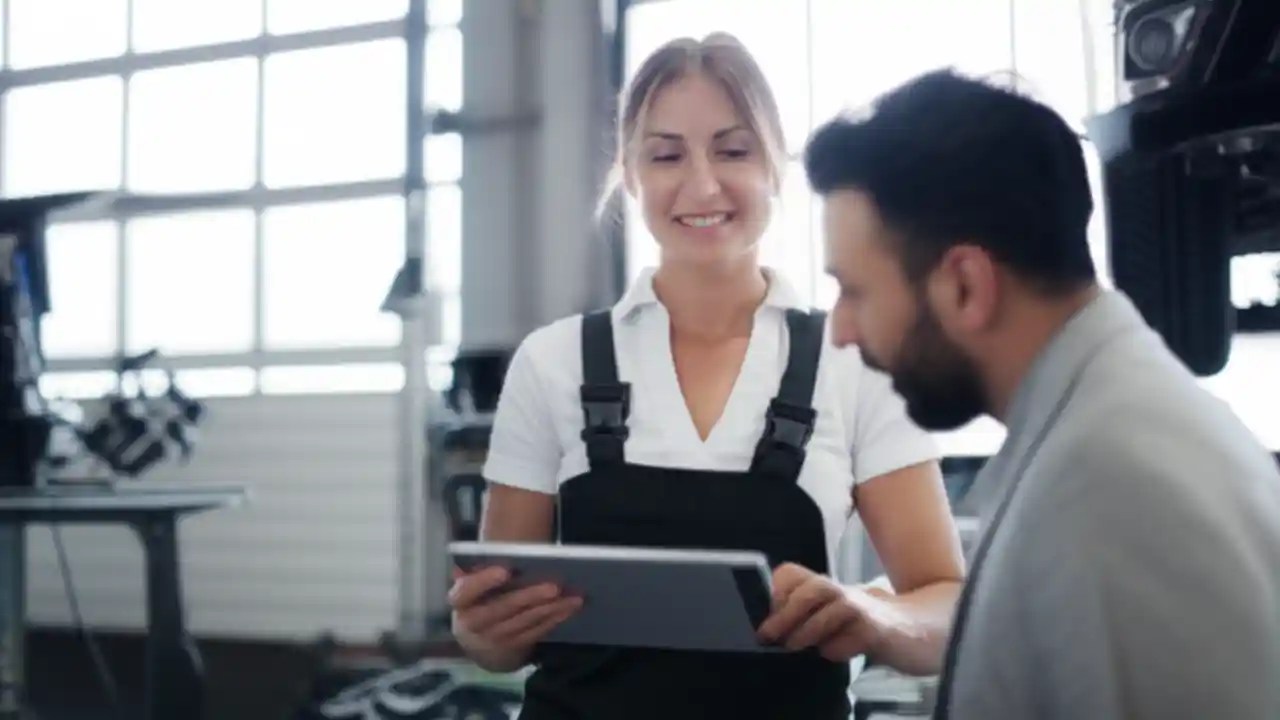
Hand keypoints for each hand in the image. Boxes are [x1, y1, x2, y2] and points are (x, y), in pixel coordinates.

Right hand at [449, 565, 582, 651]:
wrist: (478, 644)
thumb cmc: (479, 601)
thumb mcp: (472, 588)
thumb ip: (478, 573)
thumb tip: (483, 556)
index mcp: (460, 602)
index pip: (465, 592)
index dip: (483, 582)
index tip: (505, 569)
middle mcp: (473, 624)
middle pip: (502, 609)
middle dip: (529, 597)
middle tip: (554, 585)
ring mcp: (493, 639)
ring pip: (524, 622)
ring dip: (550, 609)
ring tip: (573, 596)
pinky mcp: (513, 649)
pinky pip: (536, 632)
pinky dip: (554, 619)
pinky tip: (570, 608)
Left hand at [755, 563, 883, 661]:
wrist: (909, 631)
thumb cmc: (858, 627)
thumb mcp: (825, 617)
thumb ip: (800, 618)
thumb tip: (769, 632)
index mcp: (823, 586)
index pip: (790, 574)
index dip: (776, 592)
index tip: (766, 615)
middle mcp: (841, 591)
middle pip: (812, 589)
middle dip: (786, 612)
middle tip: (768, 635)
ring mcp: (861, 608)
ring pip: (832, 610)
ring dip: (808, 629)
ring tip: (793, 646)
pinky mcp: (877, 630)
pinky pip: (854, 638)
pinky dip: (838, 649)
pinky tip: (834, 655)